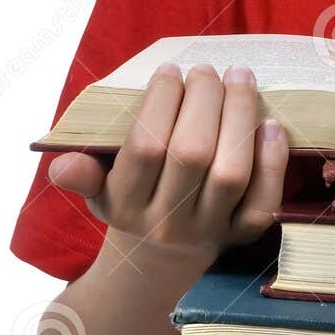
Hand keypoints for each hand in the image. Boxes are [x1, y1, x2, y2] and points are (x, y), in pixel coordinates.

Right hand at [47, 63, 287, 265]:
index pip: (146, 147)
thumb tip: (62, 165)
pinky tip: (271, 125)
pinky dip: (272, 161)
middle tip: (207, 69)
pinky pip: (264, 200)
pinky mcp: (243, 236)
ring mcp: (208, 230)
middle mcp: (167, 221)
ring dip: (240, 117)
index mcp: (125, 204)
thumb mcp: (98, 191)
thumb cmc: (131, 204)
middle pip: (192, 154)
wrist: (159, 265)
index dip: (161, 102)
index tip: (171, 71)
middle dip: (205, 100)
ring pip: (231, 173)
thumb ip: (81, 173)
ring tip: (240, 79)